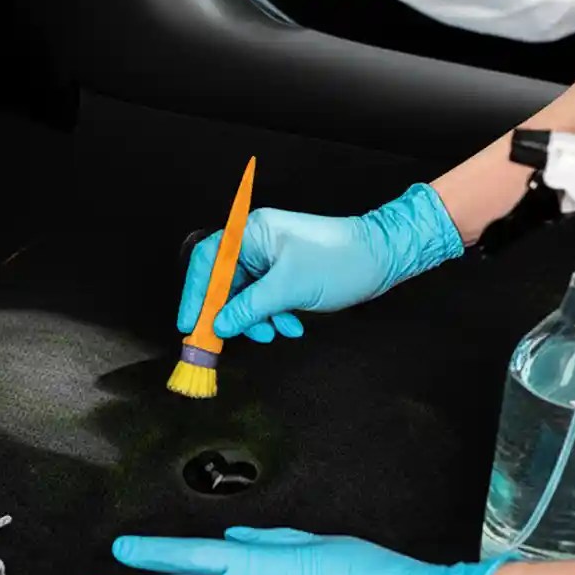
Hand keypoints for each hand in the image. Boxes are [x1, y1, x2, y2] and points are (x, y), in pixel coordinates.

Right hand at [177, 183, 463, 342]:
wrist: (385, 258)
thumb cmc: (341, 262)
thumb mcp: (289, 289)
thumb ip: (248, 308)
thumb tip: (218, 326)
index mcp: (252, 232)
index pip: (207, 261)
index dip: (194, 294)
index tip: (189, 325)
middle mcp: (257, 242)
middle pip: (223, 282)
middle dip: (229, 314)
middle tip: (222, 342)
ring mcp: (271, 257)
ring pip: (245, 295)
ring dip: (255, 319)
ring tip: (275, 332)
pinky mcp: (285, 273)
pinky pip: (264, 298)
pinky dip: (272, 315)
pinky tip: (291, 326)